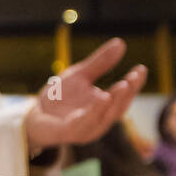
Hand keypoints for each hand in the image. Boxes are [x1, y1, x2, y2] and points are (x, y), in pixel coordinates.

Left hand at [24, 38, 147, 154]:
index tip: (141, 69)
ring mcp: (85, 129)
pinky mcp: (68, 133)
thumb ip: (100, 63)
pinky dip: (94, 112)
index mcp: (105, 108)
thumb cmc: (61, 96)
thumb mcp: (81, 75)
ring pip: (104, 118)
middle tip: (133, 77)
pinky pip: (84, 124)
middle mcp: (99, 121)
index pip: (124, 97)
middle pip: (118, 109)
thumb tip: (121, 43)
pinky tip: (102, 97)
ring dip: (114, 102)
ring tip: (123, 85)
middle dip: (127, 93)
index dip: (135, 84)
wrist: (34, 114)